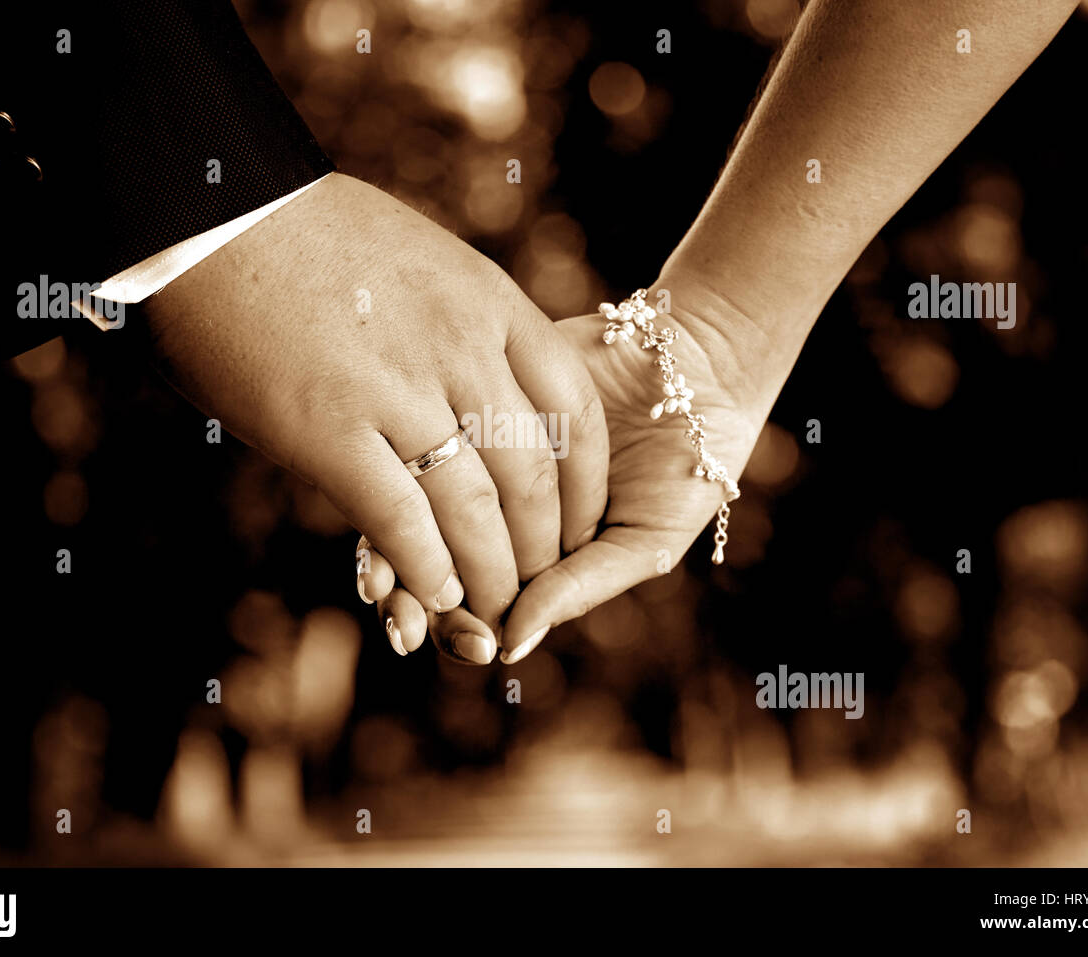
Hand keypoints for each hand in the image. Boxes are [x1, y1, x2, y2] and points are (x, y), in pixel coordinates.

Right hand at [144, 173, 608, 659]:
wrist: (212, 207)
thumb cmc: (305, 231)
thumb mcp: (418, 260)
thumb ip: (461, 324)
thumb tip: (479, 376)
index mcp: (488, 303)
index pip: (573, 410)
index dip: (586, 482)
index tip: (582, 522)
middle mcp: (459, 350)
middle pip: (531, 474)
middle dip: (541, 545)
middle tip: (536, 585)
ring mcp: (398, 391)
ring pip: (475, 510)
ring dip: (489, 573)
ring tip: (489, 609)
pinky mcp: (329, 430)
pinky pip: (401, 519)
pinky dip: (425, 568)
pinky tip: (435, 594)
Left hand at [360, 277, 769, 663]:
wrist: (704, 370)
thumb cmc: (686, 468)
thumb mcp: (643, 542)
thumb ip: (578, 590)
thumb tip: (509, 644)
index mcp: (527, 556)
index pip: (474, 606)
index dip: (458, 632)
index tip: (472, 647)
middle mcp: (489, 509)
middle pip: (426, 564)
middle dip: (409, 602)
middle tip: (407, 628)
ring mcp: (474, 453)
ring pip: (410, 505)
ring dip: (389, 546)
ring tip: (383, 578)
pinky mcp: (472, 394)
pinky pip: (426, 435)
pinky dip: (409, 465)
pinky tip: (406, 490)